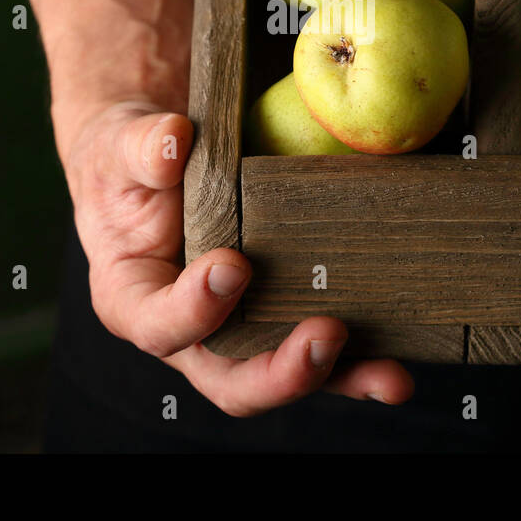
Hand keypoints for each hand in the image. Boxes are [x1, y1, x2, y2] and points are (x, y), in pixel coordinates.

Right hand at [62, 100, 414, 416]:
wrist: (161, 163)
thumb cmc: (131, 161)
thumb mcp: (120, 146)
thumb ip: (139, 149)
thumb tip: (172, 141)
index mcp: (136, 302)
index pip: (159, 325)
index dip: (194, 309)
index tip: (233, 266)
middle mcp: (190, 333)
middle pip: (229, 379)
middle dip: (279, 370)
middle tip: (324, 334)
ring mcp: (242, 332)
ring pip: (284, 373)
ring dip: (338, 378)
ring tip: (389, 376)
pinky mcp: (284, 319)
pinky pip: (323, 353)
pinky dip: (362, 362)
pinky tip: (400, 366)